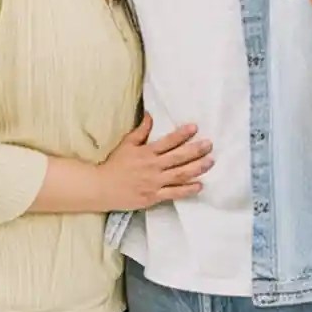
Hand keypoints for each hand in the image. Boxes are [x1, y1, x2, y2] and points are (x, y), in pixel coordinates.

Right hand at [97, 113, 213, 210]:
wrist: (101, 188)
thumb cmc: (115, 164)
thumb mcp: (126, 144)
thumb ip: (141, 130)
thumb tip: (151, 115)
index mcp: (146, 153)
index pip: (168, 142)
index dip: (182, 134)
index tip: (195, 128)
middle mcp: (153, 167)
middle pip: (178, 157)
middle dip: (195, 150)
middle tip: (209, 144)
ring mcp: (154, 183)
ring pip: (179, 175)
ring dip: (196, 168)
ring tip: (210, 161)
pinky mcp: (154, 197)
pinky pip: (174, 193)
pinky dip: (187, 190)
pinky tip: (200, 185)